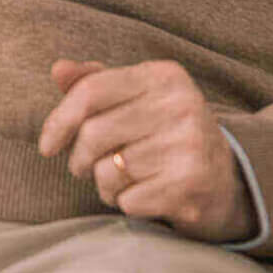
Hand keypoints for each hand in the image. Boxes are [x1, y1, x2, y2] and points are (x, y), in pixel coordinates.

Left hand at [37, 58, 255, 242]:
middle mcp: (181, 105)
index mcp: (164, 76)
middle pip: (92, 134)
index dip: (58, 120)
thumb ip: (95, 82)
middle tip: (83, 167)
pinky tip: (143, 195)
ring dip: (103, 184)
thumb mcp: (137, 98)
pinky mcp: (190, 185)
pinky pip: (127, 200)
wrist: (226, 180)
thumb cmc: (165, 133)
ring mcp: (189, 146)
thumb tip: (58, 70)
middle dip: (78, 158)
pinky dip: (124, 202)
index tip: (46, 146)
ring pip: (107, 170)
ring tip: (121, 180)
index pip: (90, 91)